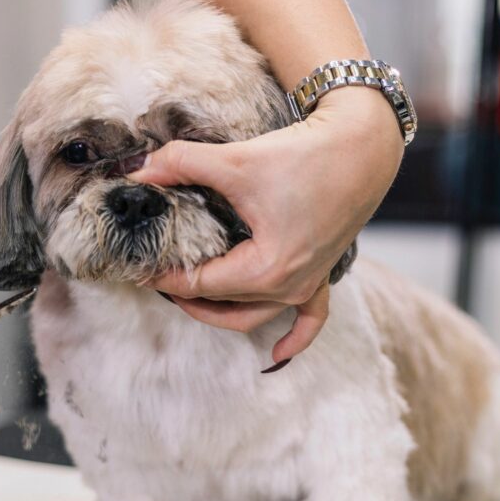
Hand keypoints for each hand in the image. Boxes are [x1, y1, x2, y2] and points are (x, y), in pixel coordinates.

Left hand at [130, 89, 402, 360]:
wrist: (362, 144)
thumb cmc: (304, 155)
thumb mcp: (235, 161)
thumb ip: (182, 164)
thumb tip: (140, 173)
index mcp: (267, 269)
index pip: (200, 284)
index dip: (164, 277)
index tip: (138, 267)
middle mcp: (290, 286)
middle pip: (224, 304)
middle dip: (185, 293)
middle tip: (155, 276)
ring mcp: (309, 283)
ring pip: (255, 315)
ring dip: (221, 312)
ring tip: (187, 299)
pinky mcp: (322, 272)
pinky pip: (309, 318)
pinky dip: (293, 338)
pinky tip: (276, 356)